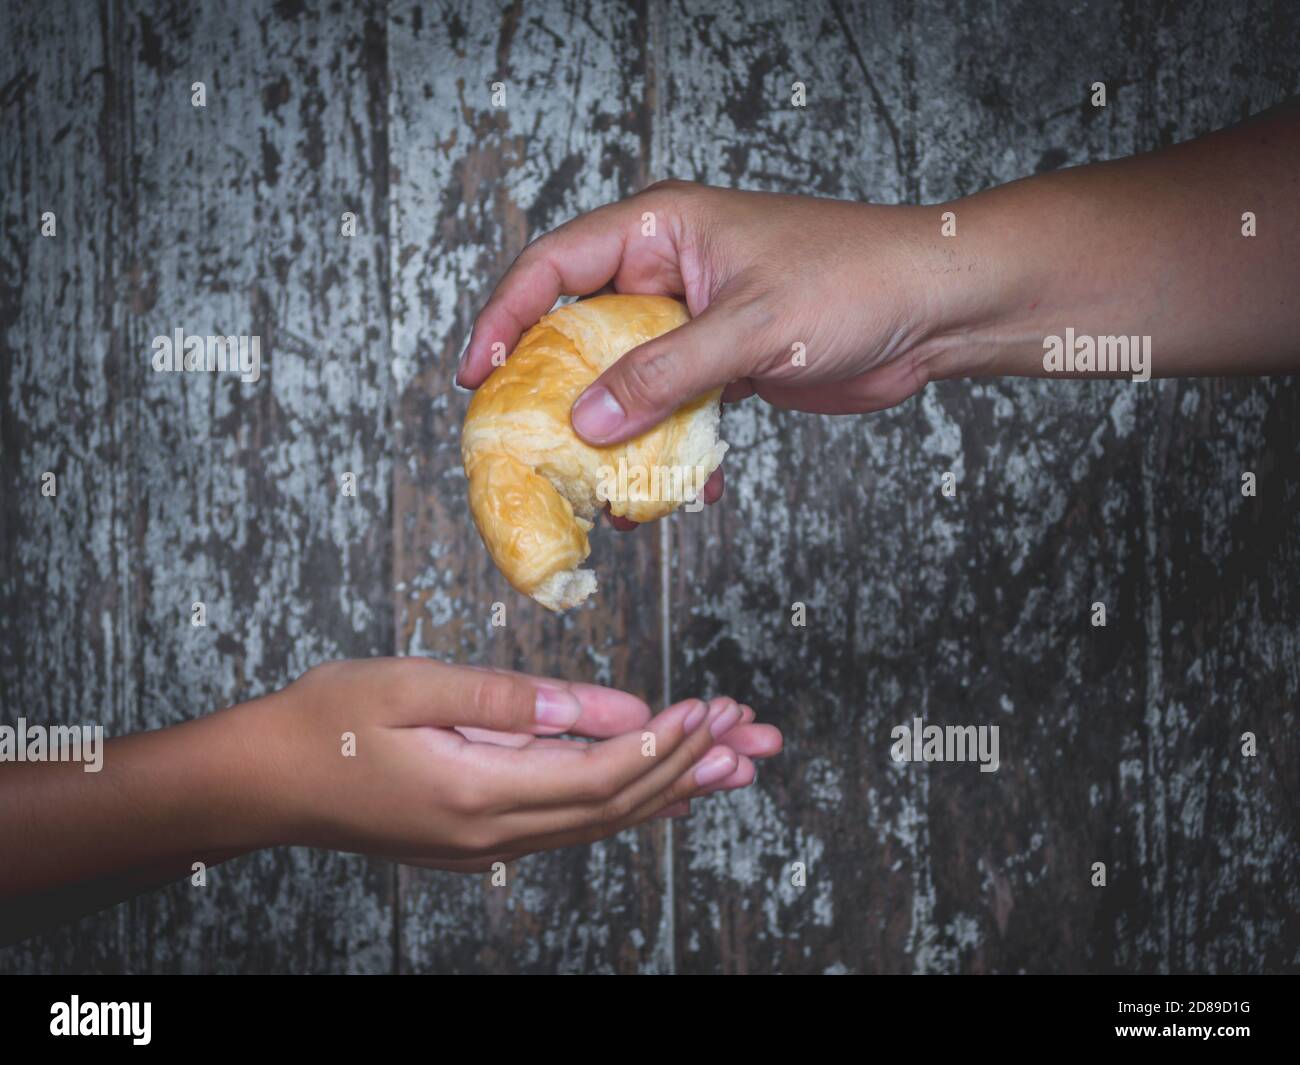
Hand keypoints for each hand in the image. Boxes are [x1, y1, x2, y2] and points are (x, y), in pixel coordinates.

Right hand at [260, 658, 781, 871]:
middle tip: (753, 735)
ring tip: (733, 764)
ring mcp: (485, 846)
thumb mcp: (413, 686)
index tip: (712, 706)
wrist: (261, 783)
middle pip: (616, 806)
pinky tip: (658, 791)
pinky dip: (625, 805)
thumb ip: (510, 699)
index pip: (599, 773)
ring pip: (601, 823)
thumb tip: (603, 707)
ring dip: (669, 789)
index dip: (664, 742)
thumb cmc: (325, 723)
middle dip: (690, 766)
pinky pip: (572, 826)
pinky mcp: (478, 840)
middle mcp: (491, 834)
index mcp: (476, 792)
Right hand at [457, 182, 940, 455]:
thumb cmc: (854, 281)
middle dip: (560, 396)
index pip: (555, 266)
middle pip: (582, 333)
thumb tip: (584, 423)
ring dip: (618, 440)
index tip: (476, 377)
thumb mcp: (751, 327)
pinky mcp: (725, 366)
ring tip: (607, 495)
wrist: (935, 309)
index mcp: (659, 231)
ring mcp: (695, 323)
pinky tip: (683, 493)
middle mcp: (667, 274)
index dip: (505, 318)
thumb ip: (665, 374)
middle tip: (531, 453)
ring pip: (628, 383)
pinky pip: (675, 411)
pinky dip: (672, 451)